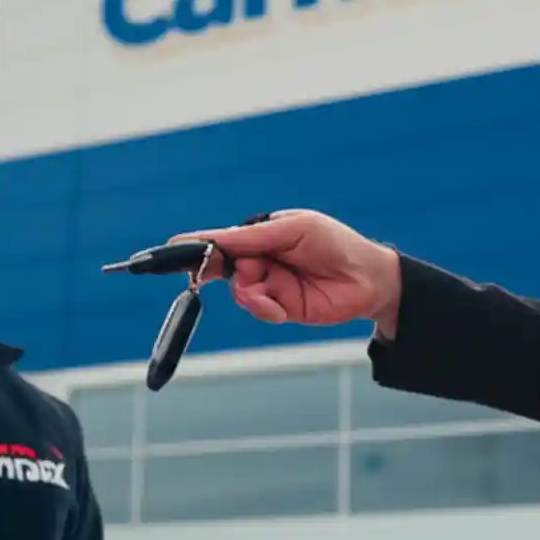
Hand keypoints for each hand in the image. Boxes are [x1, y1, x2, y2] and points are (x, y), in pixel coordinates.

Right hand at [167, 209, 402, 330]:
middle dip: (214, 271)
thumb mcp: (294, 231)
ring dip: (251, 294)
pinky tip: (282, 309)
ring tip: (274, 294)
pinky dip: (264, 309)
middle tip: (203, 276)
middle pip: (221, 265)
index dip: (195, 245)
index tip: (170, 249)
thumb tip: (216, 241)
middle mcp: (260, 258)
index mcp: (262, 234)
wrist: (369, 279)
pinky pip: (256, 307)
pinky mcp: (278, 307)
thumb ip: (253, 239)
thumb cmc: (335, 243)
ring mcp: (268, 283)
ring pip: (238, 290)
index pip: (222, 238)